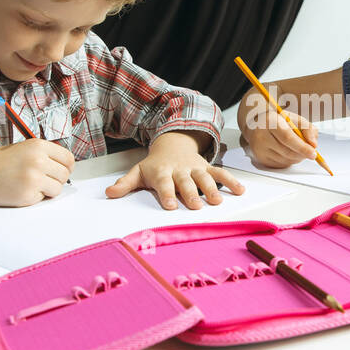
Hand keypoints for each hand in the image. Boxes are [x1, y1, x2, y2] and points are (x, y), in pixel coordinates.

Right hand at [0, 140, 74, 206]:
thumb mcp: (24, 148)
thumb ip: (45, 155)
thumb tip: (64, 166)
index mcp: (39, 146)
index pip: (68, 158)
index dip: (66, 167)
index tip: (61, 171)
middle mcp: (38, 160)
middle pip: (64, 175)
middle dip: (56, 179)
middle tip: (43, 180)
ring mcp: (34, 178)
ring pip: (57, 188)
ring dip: (48, 190)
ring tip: (32, 185)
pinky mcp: (28, 194)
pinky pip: (43, 198)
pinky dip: (35, 197)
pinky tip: (22, 190)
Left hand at [106, 131, 244, 209]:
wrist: (173, 143)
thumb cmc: (155, 164)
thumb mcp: (138, 171)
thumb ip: (125, 184)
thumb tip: (108, 193)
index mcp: (162, 171)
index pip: (164, 183)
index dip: (167, 194)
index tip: (170, 206)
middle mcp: (180, 170)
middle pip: (186, 182)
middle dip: (191, 194)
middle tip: (195, 206)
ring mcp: (195, 168)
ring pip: (204, 178)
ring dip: (211, 189)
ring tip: (217, 201)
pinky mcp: (207, 168)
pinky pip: (221, 174)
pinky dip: (231, 181)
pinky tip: (240, 191)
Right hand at [238, 90, 318, 168]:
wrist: (256, 124)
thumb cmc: (278, 121)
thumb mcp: (294, 118)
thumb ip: (307, 128)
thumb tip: (313, 144)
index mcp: (270, 121)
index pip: (288, 138)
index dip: (302, 147)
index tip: (313, 153)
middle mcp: (262, 136)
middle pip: (287, 152)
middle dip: (302, 154)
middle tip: (310, 152)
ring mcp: (259, 149)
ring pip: (286, 160)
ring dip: (297, 158)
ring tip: (298, 149)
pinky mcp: (260, 159)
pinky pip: (281, 164)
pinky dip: (289, 161)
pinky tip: (288, 151)